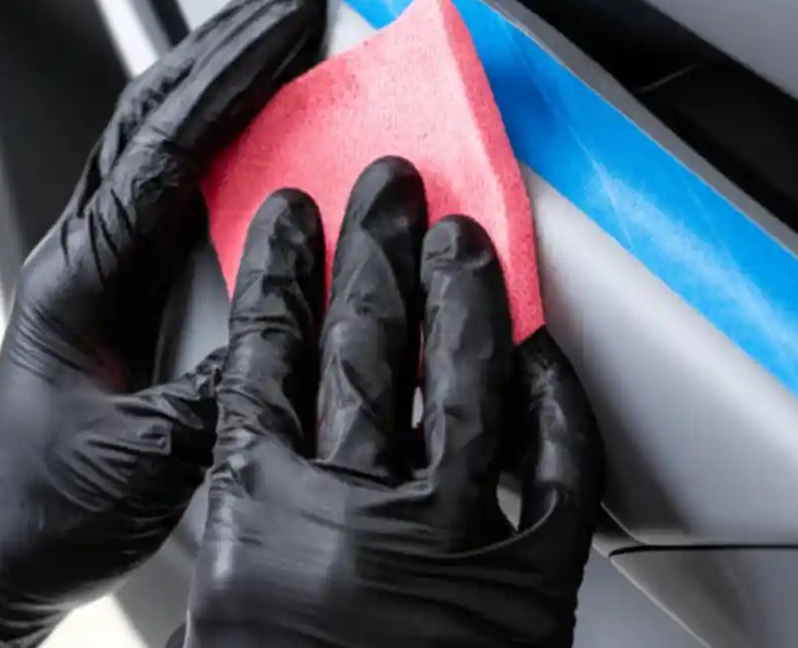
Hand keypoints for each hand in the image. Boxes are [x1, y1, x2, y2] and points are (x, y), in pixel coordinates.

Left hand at [0, 0, 325, 645]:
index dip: (234, 79)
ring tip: (284, 35)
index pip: (167, 148)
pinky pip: (183, 183)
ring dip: (224, 75)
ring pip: (164, 134)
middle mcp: (89, 250)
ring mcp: (107, 259)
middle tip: (296, 0)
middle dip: (229, 46)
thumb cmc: (51, 501)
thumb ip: (228, 390)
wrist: (3, 542)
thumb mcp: (148, 454)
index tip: (291, 26)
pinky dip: (228, 133)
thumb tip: (308, 331)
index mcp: (83, 274)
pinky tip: (268, 123)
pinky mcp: (133, 281)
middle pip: (156, 111)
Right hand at [182, 159, 603, 646]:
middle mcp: (352, 516)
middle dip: (378, 255)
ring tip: (464, 238)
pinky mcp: (531, 583)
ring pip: (458, 384)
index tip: (288, 223)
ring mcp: (449, 542)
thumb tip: (280, 444)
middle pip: (362, 348)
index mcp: (262, 524)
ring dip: (463, 299)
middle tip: (390, 190)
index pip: (262, 363)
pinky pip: (556, 467)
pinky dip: (557, 405)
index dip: (276, 279)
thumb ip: (264, 526)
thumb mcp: (240, 612)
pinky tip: (549, 356)